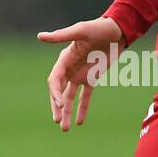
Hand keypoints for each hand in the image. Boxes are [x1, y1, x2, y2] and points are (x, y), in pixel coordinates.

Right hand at [37, 16, 124, 130]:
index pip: (54, 80)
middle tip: (57, 121)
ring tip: (64, 129)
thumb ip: (61, 36)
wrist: (118, 30)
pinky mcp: (92, 78)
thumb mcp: (80, 31)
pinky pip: (85, 96)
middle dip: (57, 107)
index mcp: (64, 59)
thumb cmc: (98, 27)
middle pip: (58, 92)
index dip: (54, 94)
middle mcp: (70, 69)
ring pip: (70, 97)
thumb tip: (39, 37)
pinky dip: (82, 109)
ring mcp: (80, 74)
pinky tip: (80, 122)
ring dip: (67, 112)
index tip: (59, 105)